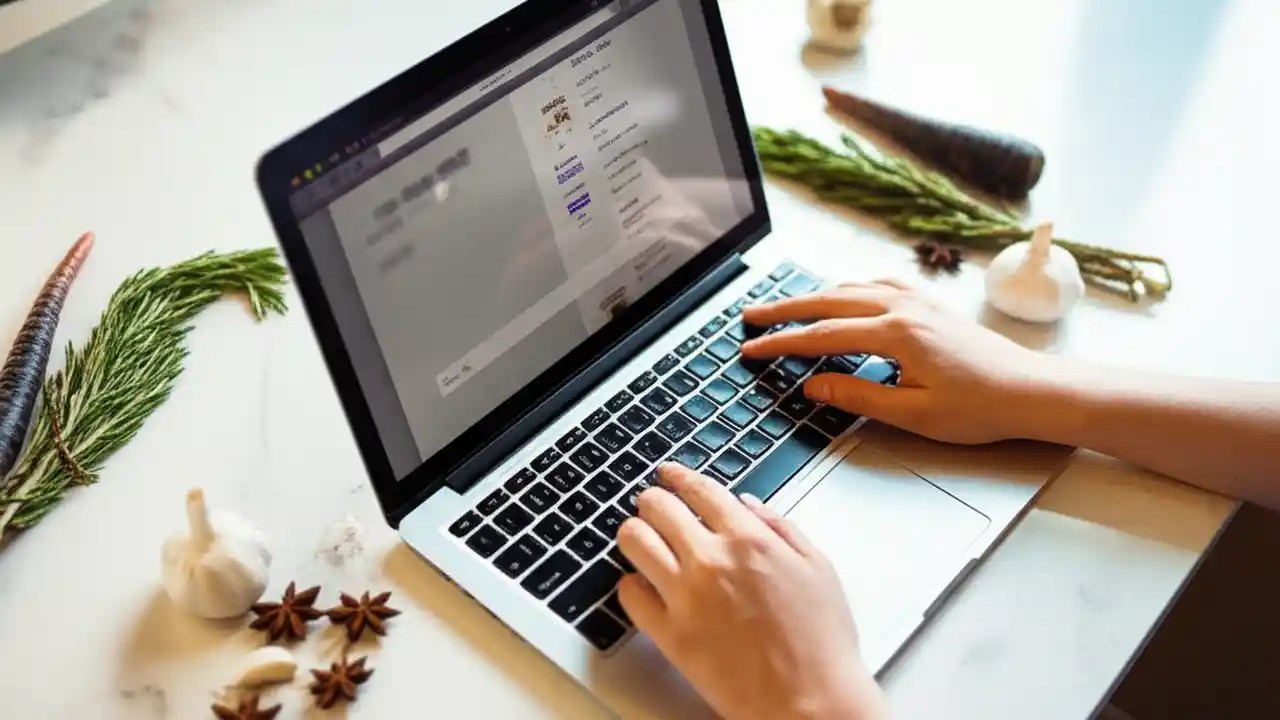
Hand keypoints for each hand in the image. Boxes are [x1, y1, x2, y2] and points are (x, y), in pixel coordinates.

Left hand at [617, 463, 888, 719]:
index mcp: (749, 538)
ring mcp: (685, 596)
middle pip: (657, 507)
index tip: (669, 473)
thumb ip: (781, 527)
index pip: (699, 489)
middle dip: (652, 500)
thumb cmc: (821, 642)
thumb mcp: (818, 568)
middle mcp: (711, 559)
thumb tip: (748, 504)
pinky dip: (632, 584)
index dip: (678, 475)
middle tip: (652, 505)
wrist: (809, 702)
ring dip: (635, 532)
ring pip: (633, 541)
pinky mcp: (669, 634)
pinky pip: (628, 595)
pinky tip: (644, 585)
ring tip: (641, 538)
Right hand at [741, 279, 1050, 444]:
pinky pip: (878, 287)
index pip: (821, 336)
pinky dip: (849, 290)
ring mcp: (919, 302)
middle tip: (751, 316)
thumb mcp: (912, 414)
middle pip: (828, 302)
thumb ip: (857, 397)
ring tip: (785, 308)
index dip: (781, 344)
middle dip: (785, 309)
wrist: (1032, 391)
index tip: (751, 350)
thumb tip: (813, 386)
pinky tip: (844, 296)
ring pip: (852, 289)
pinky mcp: (931, 306)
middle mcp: (904, 308)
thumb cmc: (981, 406)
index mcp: (896, 334)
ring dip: (814, 297)